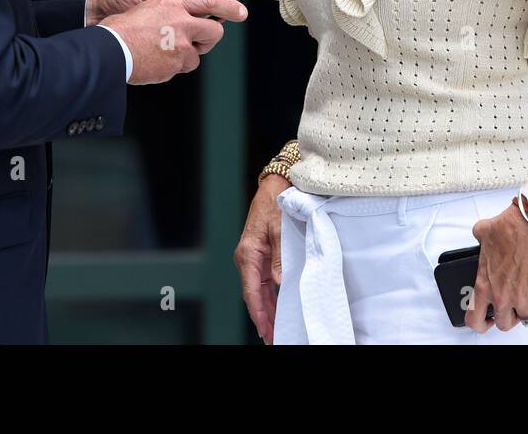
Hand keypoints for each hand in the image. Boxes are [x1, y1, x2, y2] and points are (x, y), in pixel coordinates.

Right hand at [101, 0, 246, 84]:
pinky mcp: (177, 63)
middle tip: (198, 42)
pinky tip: (153, 62)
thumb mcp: (148, 8)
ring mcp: (182, 44)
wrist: (110, 49)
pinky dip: (169, 68)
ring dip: (184, 57)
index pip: (210, 1)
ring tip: (160, 53)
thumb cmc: (122, 29)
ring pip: (195, 55)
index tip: (241, 11)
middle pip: (214, 31)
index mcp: (173, 2)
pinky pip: (179, 68)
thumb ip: (171, 12)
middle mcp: (182, 21)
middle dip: (209, 38)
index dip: (228, 6)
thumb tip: (187, 20)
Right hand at [236, 173, 290, 343]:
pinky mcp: (260, 257)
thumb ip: (280, 257)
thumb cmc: (276, 205)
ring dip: (266, 311)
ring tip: (274, 331)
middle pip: (254, 295)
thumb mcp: (280, 231)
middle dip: (262, 318)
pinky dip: (268, 298)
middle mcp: (247, 259)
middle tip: (272, 338)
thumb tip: (280, 283)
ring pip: (258, 291)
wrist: (274, 188)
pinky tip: (275, 311)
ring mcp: (252, 259)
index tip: (264, 329)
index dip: (258, 312)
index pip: (251, 290)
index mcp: (248, 254)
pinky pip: (263, 283)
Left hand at [466, 200, 527, 332]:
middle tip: (516, 307)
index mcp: (485, 284)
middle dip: (512, 317)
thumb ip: (479, 238)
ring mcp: (523, 297)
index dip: (481, 324)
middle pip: (505, 323)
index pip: (475, 319)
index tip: (488, 321)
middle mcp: (502, 296)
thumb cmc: (510, 227)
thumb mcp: (484, 232)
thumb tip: (481, 234)